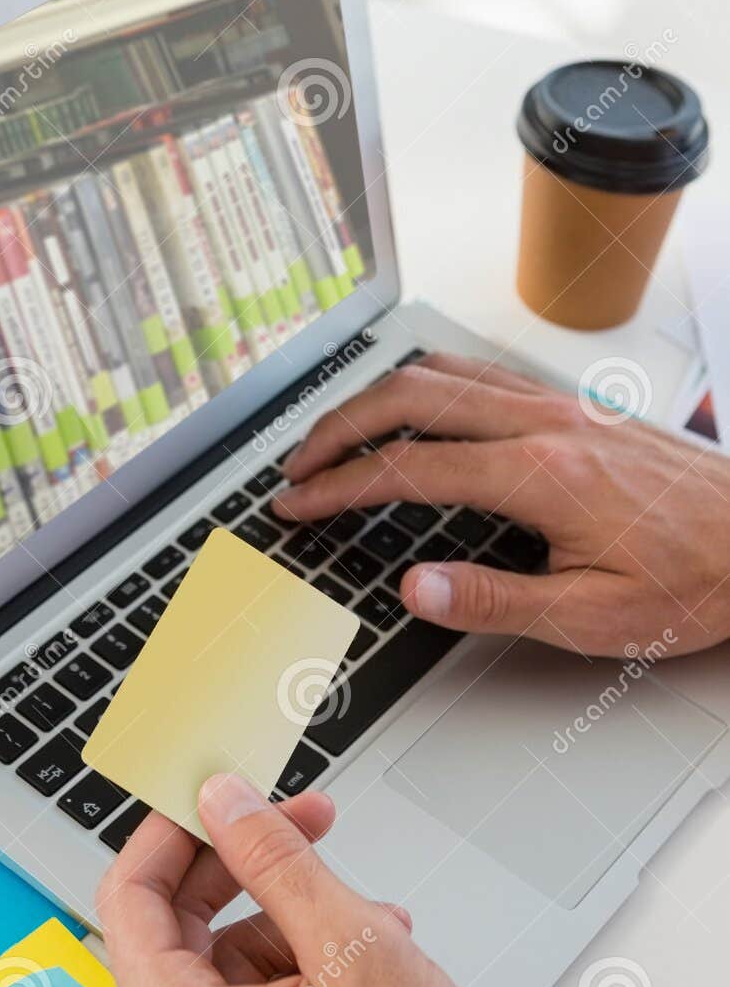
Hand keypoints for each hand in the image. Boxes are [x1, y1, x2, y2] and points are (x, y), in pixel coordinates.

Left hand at [96, 773, 473, 986]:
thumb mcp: (349, 947)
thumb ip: (277, 861)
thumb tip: (224, 800)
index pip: (129, 895)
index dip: (173, 830)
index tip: (215, 791)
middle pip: (182, 920)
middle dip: (252, 862)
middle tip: (298, 818)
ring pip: (234, 953)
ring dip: (301, 914)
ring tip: (370, 911)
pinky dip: (314, 959)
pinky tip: (374, 947)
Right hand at [276, 351, 729, 658]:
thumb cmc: (696, 577)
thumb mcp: (599, 616)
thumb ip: (498, 601)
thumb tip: (417, 587)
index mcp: (539, 475)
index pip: (408, 469)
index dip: (338, 487)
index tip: (297, 504)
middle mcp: (541, 422)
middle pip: (407, 398)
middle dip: (336, 429)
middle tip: (296, 466)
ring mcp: (555, 404)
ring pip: (438, 372)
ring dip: (373, 399)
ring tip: (334, 435)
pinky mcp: (569, 403)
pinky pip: (474, 370)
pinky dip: (420, 382)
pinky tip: (409, 404)